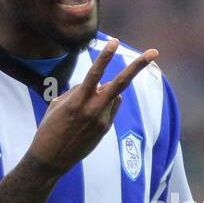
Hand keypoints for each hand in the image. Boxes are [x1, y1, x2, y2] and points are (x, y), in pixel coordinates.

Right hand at [28, 39, 158, 173]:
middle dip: (137, 66)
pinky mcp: (105, 129)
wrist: (51, 159)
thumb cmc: (49, 128)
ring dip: (105, 92)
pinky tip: (87, 116)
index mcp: (77, 101)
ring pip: (114, 95)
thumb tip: (97, 86)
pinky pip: (111, 108)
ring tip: (81, 110)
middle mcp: (93, 110)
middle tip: (154, 52)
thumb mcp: (58, 105)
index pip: (95, 74)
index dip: (105, 57)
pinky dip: (105, 103)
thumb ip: (78, 91)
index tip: (115, 43)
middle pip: (120, 83)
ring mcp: (102, 120)